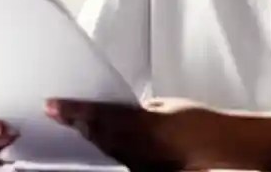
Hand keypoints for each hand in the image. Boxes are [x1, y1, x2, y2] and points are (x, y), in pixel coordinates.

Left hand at [45, 97, 212, 171]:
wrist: (217, 146)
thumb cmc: (197, 122)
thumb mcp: (161, 106)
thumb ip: (136, 110)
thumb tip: (116, 111)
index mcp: (142, 123)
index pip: (98, 114)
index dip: (73, 111)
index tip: (53, 106)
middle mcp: (138, 146)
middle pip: (96, 135)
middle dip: (76, 124)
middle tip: (55, 114)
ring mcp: (140, 163)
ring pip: (105, 150)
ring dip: (88, 138)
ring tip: (71, 127)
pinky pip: (119, 161)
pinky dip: (107, 152)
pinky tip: (96, 144)